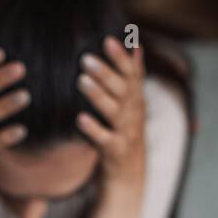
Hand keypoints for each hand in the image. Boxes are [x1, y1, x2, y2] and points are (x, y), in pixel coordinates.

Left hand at [77, 37, 146, 192]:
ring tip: (81, 81)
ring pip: (115, 112)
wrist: (130, 176)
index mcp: (137, 100)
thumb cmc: (126, 133)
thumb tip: (137, 47)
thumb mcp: (133, 105)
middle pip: (123, 91)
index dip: (121, 58)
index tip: (108, 41)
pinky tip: (80, 119)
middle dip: (106, 73)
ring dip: (98, 96)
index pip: (132, 75)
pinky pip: (105, 140)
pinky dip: (94, 129)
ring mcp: (126, 134)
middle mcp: (134, 114)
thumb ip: (134, 78)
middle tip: (85, 59)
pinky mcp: (115, 152)